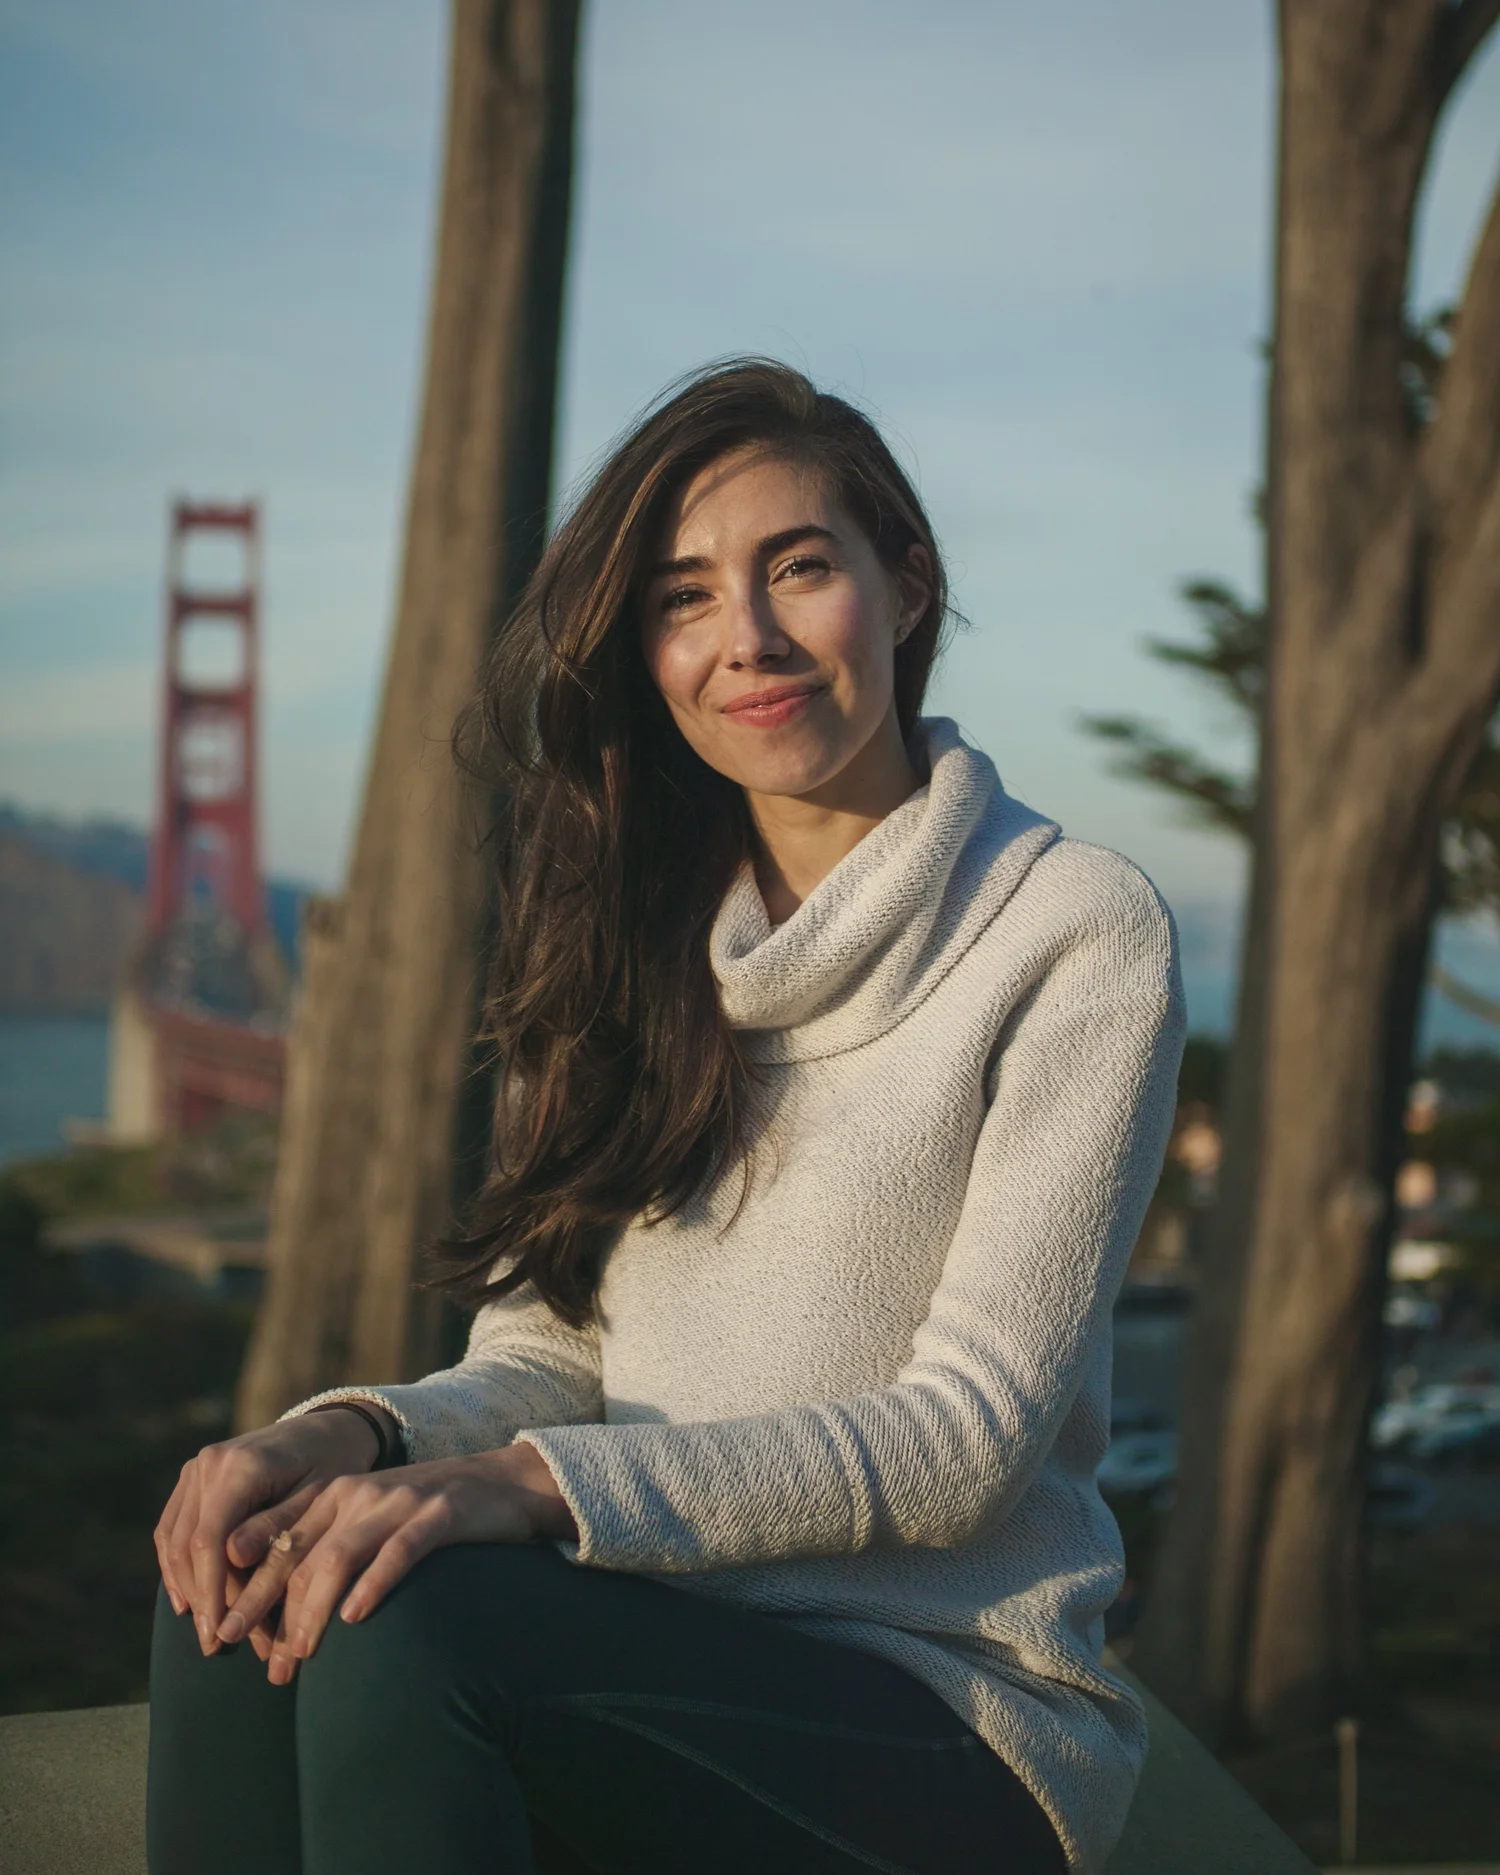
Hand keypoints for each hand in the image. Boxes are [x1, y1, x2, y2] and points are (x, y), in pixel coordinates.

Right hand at [154, 1408, 386, 1656]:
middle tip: (217, 1647)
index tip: (220, 1635)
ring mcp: (196, 1468)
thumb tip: (230, 1558)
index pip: (209, 1539)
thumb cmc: (334, 1466)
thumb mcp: (320, 1497)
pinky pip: (173, 1528)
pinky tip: (189, 1602)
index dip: (211, 1592)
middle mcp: (210, 1462)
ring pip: (174, 1540)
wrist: (328, 1429)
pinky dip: (177, 1566)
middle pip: (188, 1544)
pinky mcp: (192, 1478)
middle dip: (201, 1599)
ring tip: (206, 1632)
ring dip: (187, 1589)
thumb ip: (277, 1526)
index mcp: (242, 1464)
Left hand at [217, 1441, 575, 1683]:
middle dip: (270, 1612)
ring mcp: (398, 1501)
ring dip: (313, 1611)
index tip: (224, 1635)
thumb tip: (274, 1614)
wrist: (502, 1484)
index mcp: (333, 1493)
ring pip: (339, 1556)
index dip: (247, 1589)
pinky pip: (398, 1551)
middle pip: (299, 1554)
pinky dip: (372, 1585)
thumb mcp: (369, 1524)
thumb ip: (326, 1550)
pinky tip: (356, 1617)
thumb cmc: (428, 1518)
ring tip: (301, 1655)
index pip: (275, 1541)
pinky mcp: (438, 1513)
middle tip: (260, 1665)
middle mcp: (357, 1492)